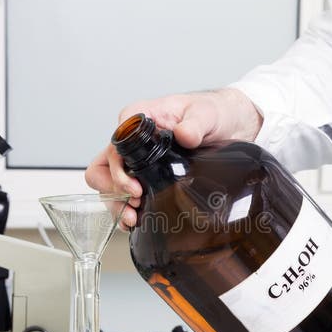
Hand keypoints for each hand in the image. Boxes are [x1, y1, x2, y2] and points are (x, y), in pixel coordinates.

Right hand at [85, 88, 261, 226]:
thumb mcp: (206, 113)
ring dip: (117, 204)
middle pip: (102, 167)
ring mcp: (137, 159)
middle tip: (134, 203)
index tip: (135, 186)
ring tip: (134, 218)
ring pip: (109, 184)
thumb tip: (184, 134)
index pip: (115, 144)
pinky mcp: (147, 175)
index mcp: (139, 118)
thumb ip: (195, 123)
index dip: (117, 169)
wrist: (229, 125)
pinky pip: (125, 193)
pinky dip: (126, 209)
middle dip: (113, 190)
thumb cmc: (211, 112)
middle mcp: (133, 139)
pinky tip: (137, 219)